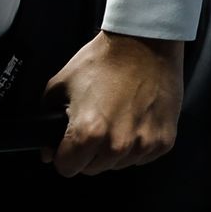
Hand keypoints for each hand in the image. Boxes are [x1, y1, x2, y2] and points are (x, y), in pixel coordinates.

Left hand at [42, 30, 184, 176]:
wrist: (145, 43)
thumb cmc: (105, 59)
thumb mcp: (61, 84)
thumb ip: (47, 118)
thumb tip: (47, 146)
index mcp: (88, 132)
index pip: (67, 168)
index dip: (62, 156)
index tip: (66, 146)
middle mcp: (117, 144)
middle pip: (92, 169)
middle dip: (87, 153)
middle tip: (93, 125)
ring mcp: (143, 144)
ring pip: (118, 164)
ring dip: (113, 150)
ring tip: (115, 117)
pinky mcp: (163, 141)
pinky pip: (142, 156)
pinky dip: (136, 144)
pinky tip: (133, 119)